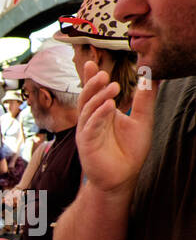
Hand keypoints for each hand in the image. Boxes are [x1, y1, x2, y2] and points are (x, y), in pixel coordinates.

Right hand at [76, 59, 155, 193]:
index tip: (92, 63)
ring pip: (87, 109)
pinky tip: (109, 106)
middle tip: (104, 74)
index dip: (91, 78)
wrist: (122, 176)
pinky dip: (98, 115)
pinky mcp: (86, 143)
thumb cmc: (130, 150)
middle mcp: (91, 120)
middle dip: (93, 84)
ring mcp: (87, 131)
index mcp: (102, 113)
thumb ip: (144, 99)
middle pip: (87, 97)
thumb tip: (151, 76)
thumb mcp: (142, 119)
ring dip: (98, 97)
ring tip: (113, 87)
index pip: (95, 92)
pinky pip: (90, 126)